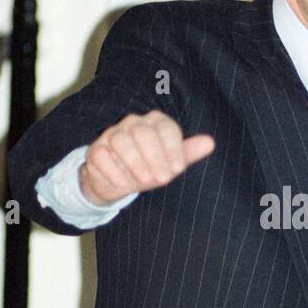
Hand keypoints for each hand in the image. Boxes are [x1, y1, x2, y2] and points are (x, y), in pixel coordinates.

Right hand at [79, 110, 214, 204]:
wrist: (118, 182)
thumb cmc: (149, 169)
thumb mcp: (170, 164)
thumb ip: (188, 153)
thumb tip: (210, 142)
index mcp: (155, 123)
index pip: (166, 128)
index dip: (173, 149)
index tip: (178, 170)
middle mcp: (133, 124)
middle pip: (143, 132)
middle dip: (154, 157)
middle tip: (162, 179)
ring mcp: (112, 135)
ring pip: (121, 141)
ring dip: (135, 163)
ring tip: (145, 182)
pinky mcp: (96, 150)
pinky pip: (103, 155)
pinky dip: (114, 170)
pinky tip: (124, 184)